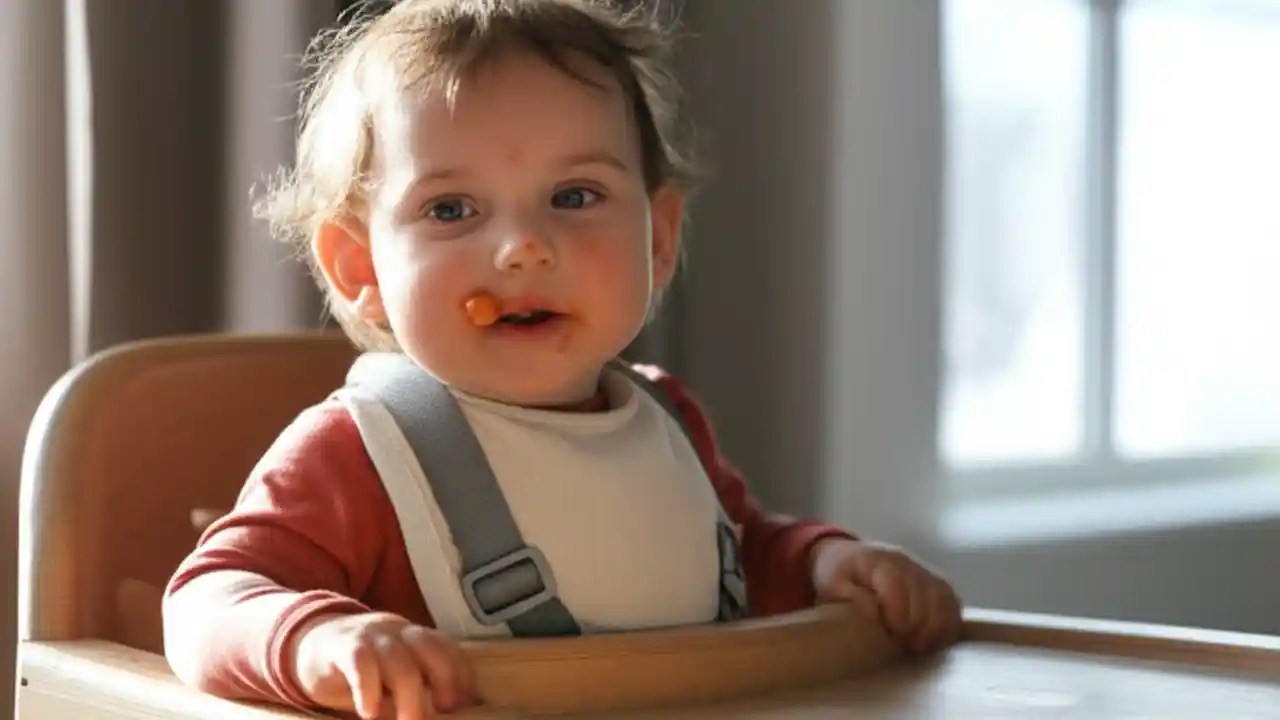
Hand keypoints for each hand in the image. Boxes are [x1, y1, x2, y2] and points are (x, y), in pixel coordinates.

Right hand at [290, 611, 476, 718]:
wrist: (306, 642)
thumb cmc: (358, 669)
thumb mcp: (391, 675)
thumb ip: (415, 689)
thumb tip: (443, 716)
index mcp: (415, 637)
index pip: (449, 649)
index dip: (462, 676)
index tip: (467, 704)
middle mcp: (398, 632)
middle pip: (433, 650)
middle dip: (445, 683)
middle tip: (446, 712)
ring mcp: (372, 637)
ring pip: (401, 663)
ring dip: (409, 698)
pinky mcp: (344, 647)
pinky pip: (361, 664)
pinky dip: (368, 691)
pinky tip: (368, 712)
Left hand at [810, 538, 961, 653]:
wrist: (852, 558)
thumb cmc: (839, 574)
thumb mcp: (833, 584)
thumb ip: (849, 597)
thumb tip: (874, 613)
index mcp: (881, 561)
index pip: (899, 586)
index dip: (898, 616)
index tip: (891, 635)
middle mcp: (909, 564)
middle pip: (926, 598)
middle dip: (916, 628)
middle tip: (902, 645)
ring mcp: (927, 573)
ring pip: (945, 603)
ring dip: (934, 630)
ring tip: (916, 645)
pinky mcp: (939, 585)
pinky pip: (954, 607)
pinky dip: (947, 627)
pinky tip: (931, 640)